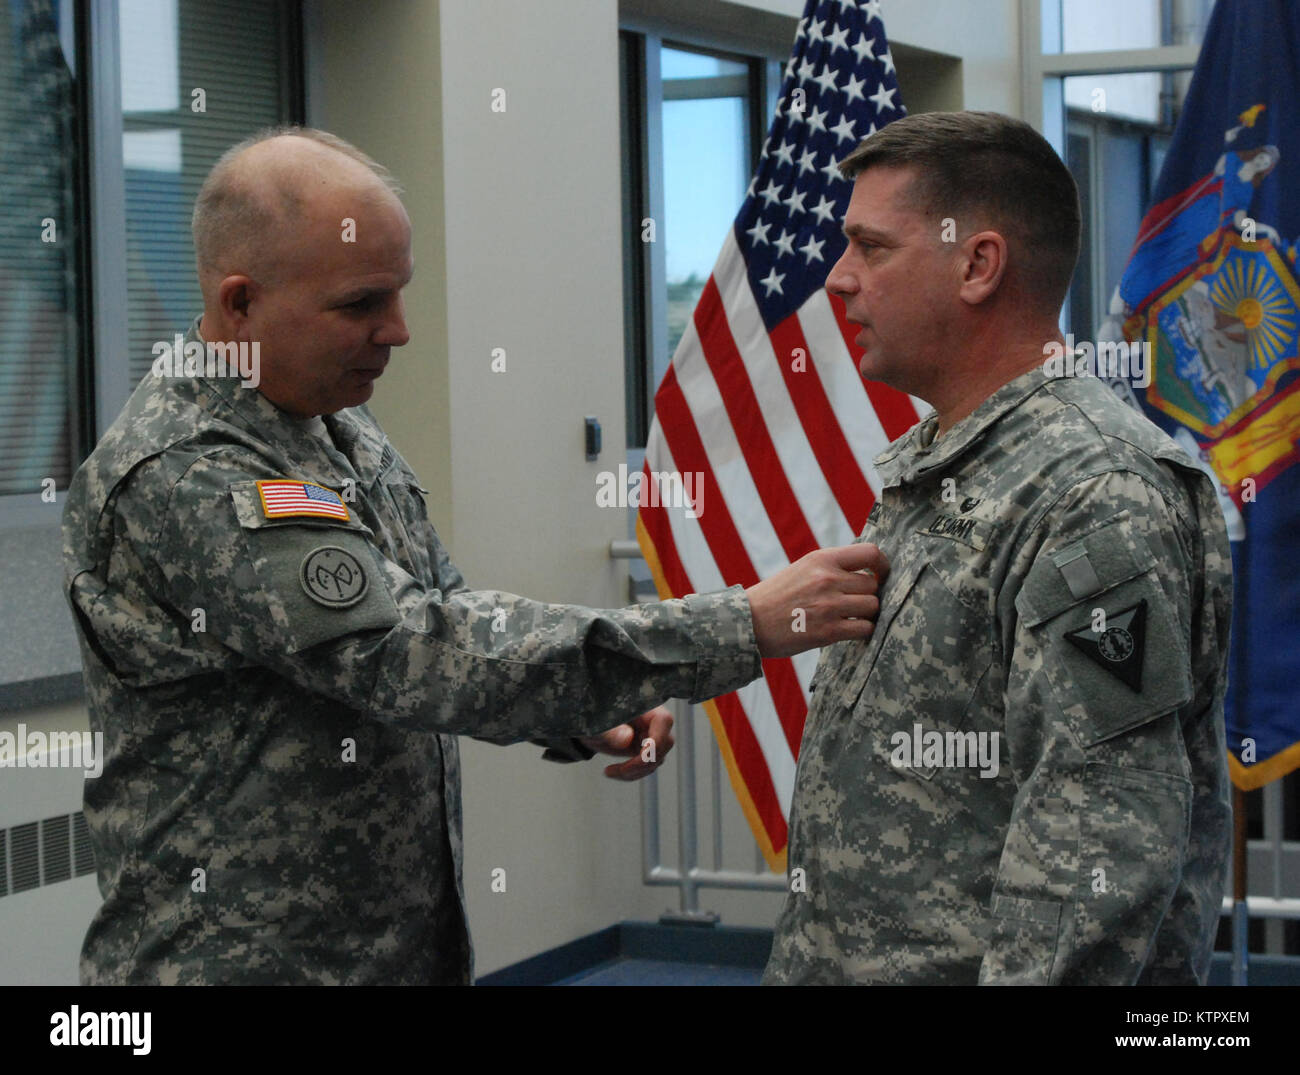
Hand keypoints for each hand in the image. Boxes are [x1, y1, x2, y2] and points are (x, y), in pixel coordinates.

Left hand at [580, 705, 674, 780]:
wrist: (587, 727)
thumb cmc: (592, 719)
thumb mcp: (597, 725)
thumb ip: (611, 732)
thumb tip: (627, 738)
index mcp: (643, 707)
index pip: (664, 721)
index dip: (657, 740)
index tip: (640, 755)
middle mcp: (650, 721)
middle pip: (664, 743)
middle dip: (644, 762)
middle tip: (620, 770)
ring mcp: (650, 736)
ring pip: (657, 758)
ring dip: (636, 771)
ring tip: (610, 772)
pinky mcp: (645, 749)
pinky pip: (648, 766)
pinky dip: (632, 773)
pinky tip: (613, 772)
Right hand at [745, 543, 889, 658]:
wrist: (749, 622)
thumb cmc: (777, 596)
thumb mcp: (803, 569)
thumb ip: (832, 567)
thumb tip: (869, 572)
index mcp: (821, 559)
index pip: (870, 553)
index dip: (882, 565)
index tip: (880, 575)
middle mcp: (827, 579)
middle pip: (873, 586)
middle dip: (868, 595)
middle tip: (855, 604)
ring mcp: (829, 606)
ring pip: (872, 607)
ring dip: (867, 615)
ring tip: (851, 618)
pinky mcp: (828, 631)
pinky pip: (864, 629)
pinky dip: (862, 631)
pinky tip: (850, 631)